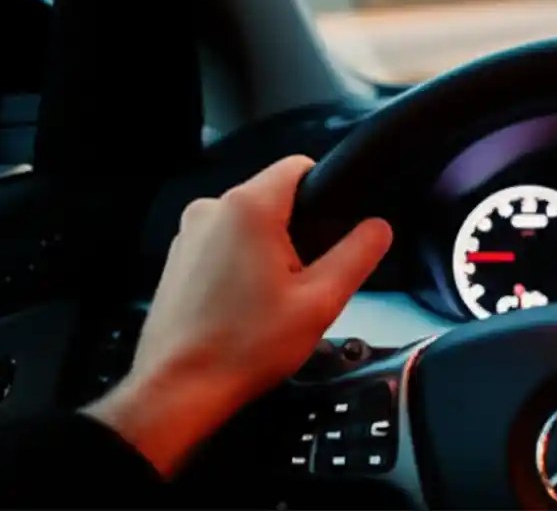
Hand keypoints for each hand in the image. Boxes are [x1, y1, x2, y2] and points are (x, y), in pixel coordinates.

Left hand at [83, 156, 392, 477]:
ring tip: (271, 301)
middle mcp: (211, 211)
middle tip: (302, 283)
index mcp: (248, 208)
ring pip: (250, 224)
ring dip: (268, 252)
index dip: (326, 195)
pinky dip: (241, 267)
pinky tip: (245, 307)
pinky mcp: (178, 258)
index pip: (300, 167)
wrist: (178, 389)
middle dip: (298, 233)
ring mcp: (189, 234)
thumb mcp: (321, 301)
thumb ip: (358, 255)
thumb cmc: (243, 347)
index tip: (331, 234)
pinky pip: (225, 245)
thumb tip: (378, 228)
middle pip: (275, 198)